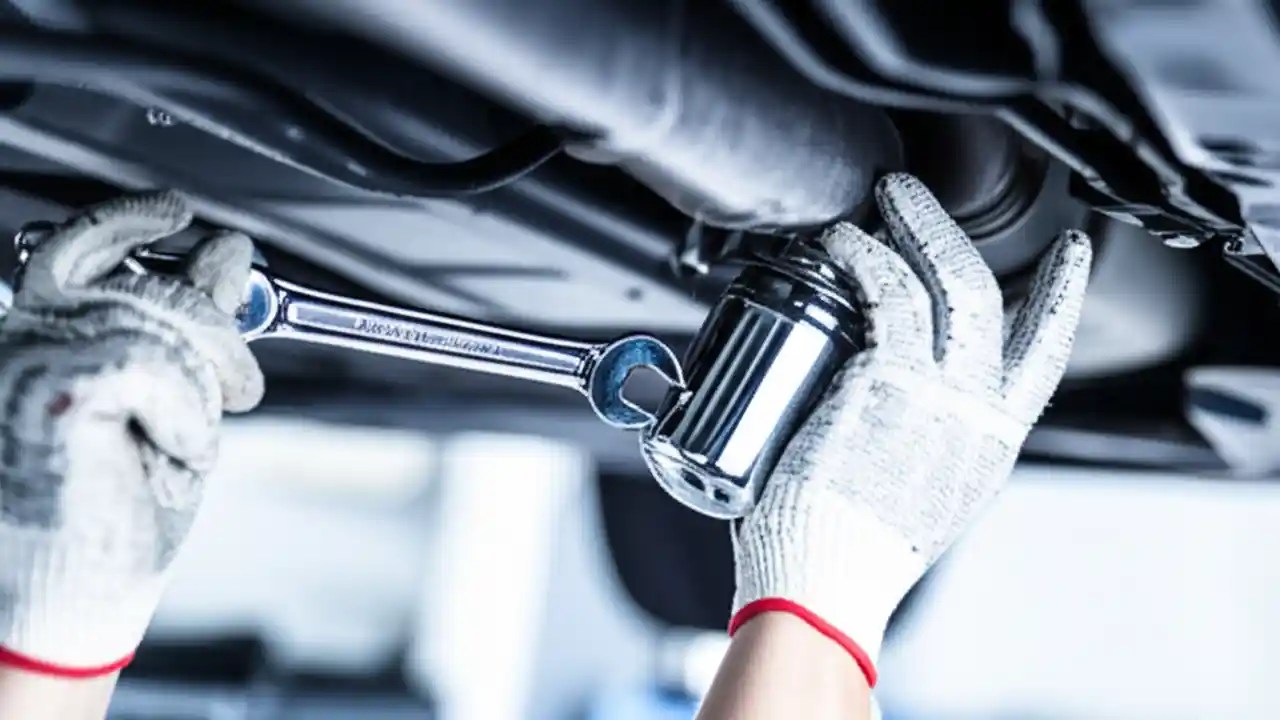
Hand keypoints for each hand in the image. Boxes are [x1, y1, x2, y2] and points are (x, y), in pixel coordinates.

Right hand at [0, 191, 262, 675]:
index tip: (180, 216)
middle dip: (213, 332)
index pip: (77, 248)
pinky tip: (169, 453)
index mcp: (31, 340)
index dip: (133, 221)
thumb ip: (187, 330)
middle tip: (238, 384)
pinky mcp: (51, 392)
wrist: (60, 607)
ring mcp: (25, 362)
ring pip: (160, 324)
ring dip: (198, 390)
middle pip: (142, 286)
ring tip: (185, 444)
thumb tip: (224, 256)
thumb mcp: (163, 406)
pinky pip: (157, 366)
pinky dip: (184, 416)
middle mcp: (16, 342)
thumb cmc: (100, 522)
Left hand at [730, 173, 1091, 685]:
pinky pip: (886, 292)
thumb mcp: (909, 496)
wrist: (825, 584)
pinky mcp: (890, 382)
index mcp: (990, 443)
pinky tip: (839, 244)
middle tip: (914, 197)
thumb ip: (916, 441)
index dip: (1060, 298)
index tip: (1071, 255)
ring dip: (910, 226)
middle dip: (949, 233)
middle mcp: (978, 414)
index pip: (1043, 353)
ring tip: (880, 199)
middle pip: (988, 295)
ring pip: (945, 280)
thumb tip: (883, 398)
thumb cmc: (844, 552)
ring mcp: (940, 394)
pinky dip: (863, 256)